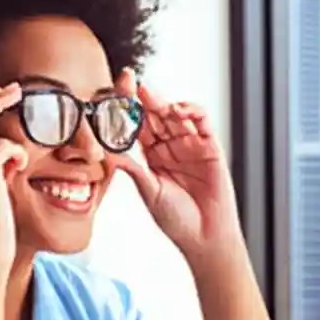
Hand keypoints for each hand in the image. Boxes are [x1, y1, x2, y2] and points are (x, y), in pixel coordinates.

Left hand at [109, 70, 244, 261]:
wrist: (204, 237)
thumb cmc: (177, 220)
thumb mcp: (149, 191)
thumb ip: (133, 169)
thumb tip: (109, 154)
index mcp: (152, 157)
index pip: (138, 127)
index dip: (128, 110)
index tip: (116, 94)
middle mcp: (171, 148)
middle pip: (156, 116)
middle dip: (144, 99)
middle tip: (130, 83)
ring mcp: (191, 146)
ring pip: (177, 115)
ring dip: (164, 103)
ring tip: (151, 97)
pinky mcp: (210, 147)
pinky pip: (202, 122)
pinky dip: (192, 111)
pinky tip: (178, 109)